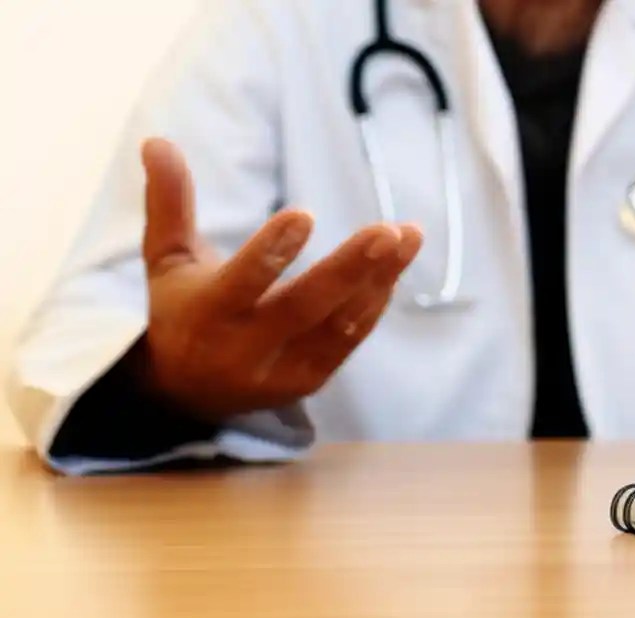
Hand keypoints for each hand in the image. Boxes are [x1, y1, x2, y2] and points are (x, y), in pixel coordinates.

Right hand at [134, 138, 421, 420]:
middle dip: (348, 269)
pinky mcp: (310, 380)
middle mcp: (245, 349)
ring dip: (379, 279)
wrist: (188, 391)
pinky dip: (374, 301)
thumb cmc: (182, 308)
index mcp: (206, 314)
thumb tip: (157, 140)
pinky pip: (350, 339)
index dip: (272, 252)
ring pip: (339, 325)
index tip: (305, 214)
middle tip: (387, 232)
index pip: (241, 284)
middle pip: (304, 308)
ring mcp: (282, 370)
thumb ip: (168, 203)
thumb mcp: (167, 259)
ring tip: (409, 235)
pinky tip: (397, 263)